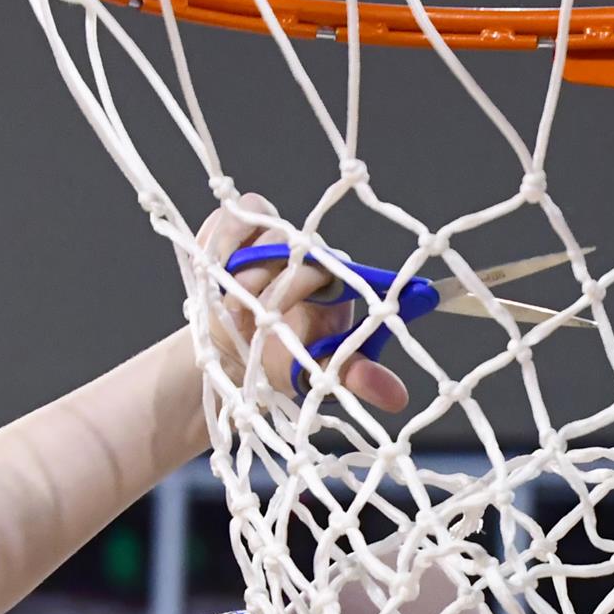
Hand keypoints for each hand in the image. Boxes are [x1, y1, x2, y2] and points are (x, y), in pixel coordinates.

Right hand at [189, 196, 408, 413]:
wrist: (236, 353)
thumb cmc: (285, 359)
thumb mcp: (319, 373)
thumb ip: (357, 378)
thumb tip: (399, 399)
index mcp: (335, 282)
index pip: (327, 266)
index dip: (299, 284)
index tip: (274, 313)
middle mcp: (309, 253)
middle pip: (291, 245)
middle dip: (264, 280)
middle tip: (248, 314)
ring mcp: (275, 236)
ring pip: (262, 225)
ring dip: (239, 262)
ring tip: (229, 297)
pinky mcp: (241, 226)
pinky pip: (234, 214)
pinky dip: (221, 237)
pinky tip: (214, 267)